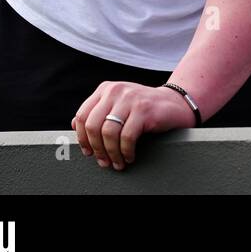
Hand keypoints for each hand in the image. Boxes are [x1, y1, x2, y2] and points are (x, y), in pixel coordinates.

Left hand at [72, 81, 196, 170]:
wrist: (175, 103)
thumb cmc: (144, 109)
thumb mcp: (118, 106)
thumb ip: (98, 112)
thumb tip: (75, 125)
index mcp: (106, 89)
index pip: (83, 116)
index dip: (82, 138)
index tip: (89, 152)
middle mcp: (116, 90)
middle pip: (93, 125)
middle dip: (97, 149)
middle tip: (104, 162)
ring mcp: (130, 98)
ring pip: (108, 133)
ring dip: (111, 153)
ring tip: (117, 162)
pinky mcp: (144, 109)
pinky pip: (126, 137)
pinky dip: (126, 152)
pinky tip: (130, 156)